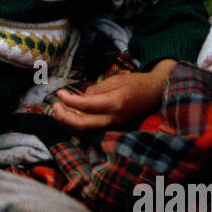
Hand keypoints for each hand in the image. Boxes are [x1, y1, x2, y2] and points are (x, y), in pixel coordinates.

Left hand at [52, 59, 175, 130]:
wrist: (157, 93)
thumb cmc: (136, 83)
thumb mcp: (115, 80)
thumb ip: (96, 91)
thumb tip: (78, 100)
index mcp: (116, 103)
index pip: (86, 105)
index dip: (69, 101)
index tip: (60, 93)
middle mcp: (115, 118)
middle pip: (83, 125)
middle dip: (64, 117)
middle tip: (55, 107)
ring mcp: (115, 126)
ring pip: (86, 131)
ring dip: (69, 123)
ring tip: (59, 112)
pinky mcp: (114, 129)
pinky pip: (92, 130)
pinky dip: (78, 125)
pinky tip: (71, 116)